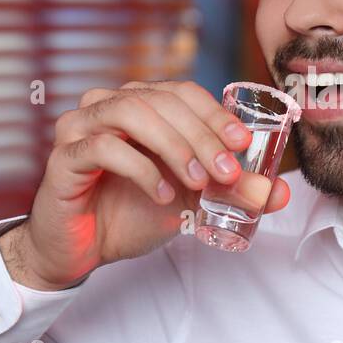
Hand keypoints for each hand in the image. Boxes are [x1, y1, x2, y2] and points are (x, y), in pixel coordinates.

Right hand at [0, 81, 290, 289]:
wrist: (82, 250)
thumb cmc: (131, 213)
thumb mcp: (192, 200)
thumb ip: (232, 192)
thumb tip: (278, 191)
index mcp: (139, 105)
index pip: (182, 92)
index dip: (214, 112)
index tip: (243, 142)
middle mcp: (108, 105)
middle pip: (161, 100)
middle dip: (202, 135)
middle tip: (228, 172)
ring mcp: (81, 127)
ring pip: (131, 112)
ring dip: (174, 146)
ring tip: (199, 181)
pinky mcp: (64, 157)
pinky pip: (103, 148)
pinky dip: (141, 169)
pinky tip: (163, 195)